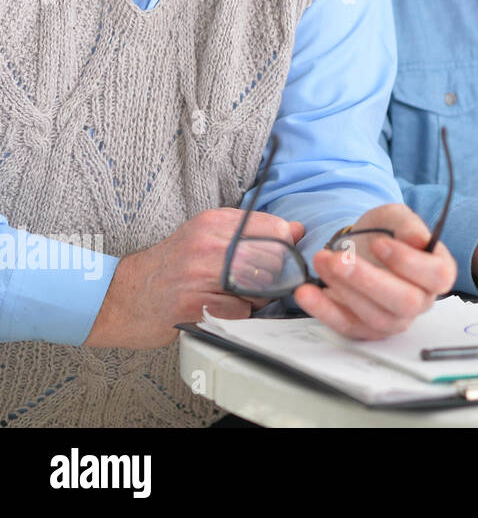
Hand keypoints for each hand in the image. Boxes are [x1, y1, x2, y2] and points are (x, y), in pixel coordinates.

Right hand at [84, 208, 304, 349]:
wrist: (119, 298)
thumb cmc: (169, 269)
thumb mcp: (206, 238)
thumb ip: (251, 233)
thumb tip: (297, 231)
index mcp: (214, 222)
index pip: (274, 228)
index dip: (285, 248)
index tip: (280, 259)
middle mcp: (208, 244)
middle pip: (273, 259)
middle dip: (276, 277)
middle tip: (258, 286)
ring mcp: (200, 274)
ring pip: (260, 287)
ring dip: (258, 298)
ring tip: (236, 297)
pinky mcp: (193, 304)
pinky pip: (240, 312)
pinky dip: (239, 316)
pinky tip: (220, 311)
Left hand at [294, 204, 456, 340]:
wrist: (361, 246)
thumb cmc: (385, 232)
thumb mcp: (397, 218)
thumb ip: (409, 226)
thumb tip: (418, 240)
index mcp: (438, 273)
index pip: (437, 276)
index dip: (409, 262)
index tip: (380, 243)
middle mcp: (421, 301)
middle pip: (406, 302)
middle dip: (369, 280)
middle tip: (339, 258)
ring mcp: (394, 320)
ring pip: (376, 317)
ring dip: (345, 290)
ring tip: (322, 262)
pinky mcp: (366, 329)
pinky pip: (347, 326)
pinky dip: (324, 311)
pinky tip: (307, 292)